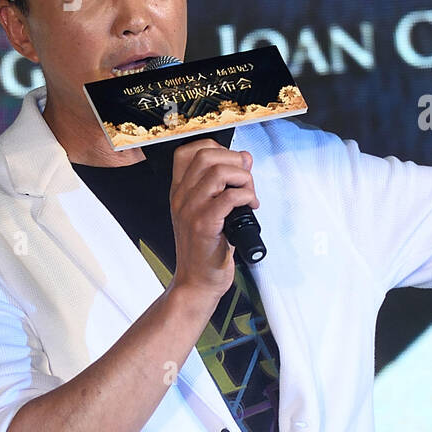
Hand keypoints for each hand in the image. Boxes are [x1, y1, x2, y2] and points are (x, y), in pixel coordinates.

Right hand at [167, 139, 259, 305]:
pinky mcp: (203, 226)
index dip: (217, 149)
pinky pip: (228, 198)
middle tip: (245, 182)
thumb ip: (225, 184)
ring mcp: (190, 210)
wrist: (197, 282)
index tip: (233, 164)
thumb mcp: (211, 211)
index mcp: (180, 191)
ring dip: (243, 179)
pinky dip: (247, 197)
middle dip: (235, 161)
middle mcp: (181, 197)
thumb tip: (245, 158)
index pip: (189, 151)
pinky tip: (251, 207)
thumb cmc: (206, 248)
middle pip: (206, 155)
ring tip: (249, 196)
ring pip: (218, 172)